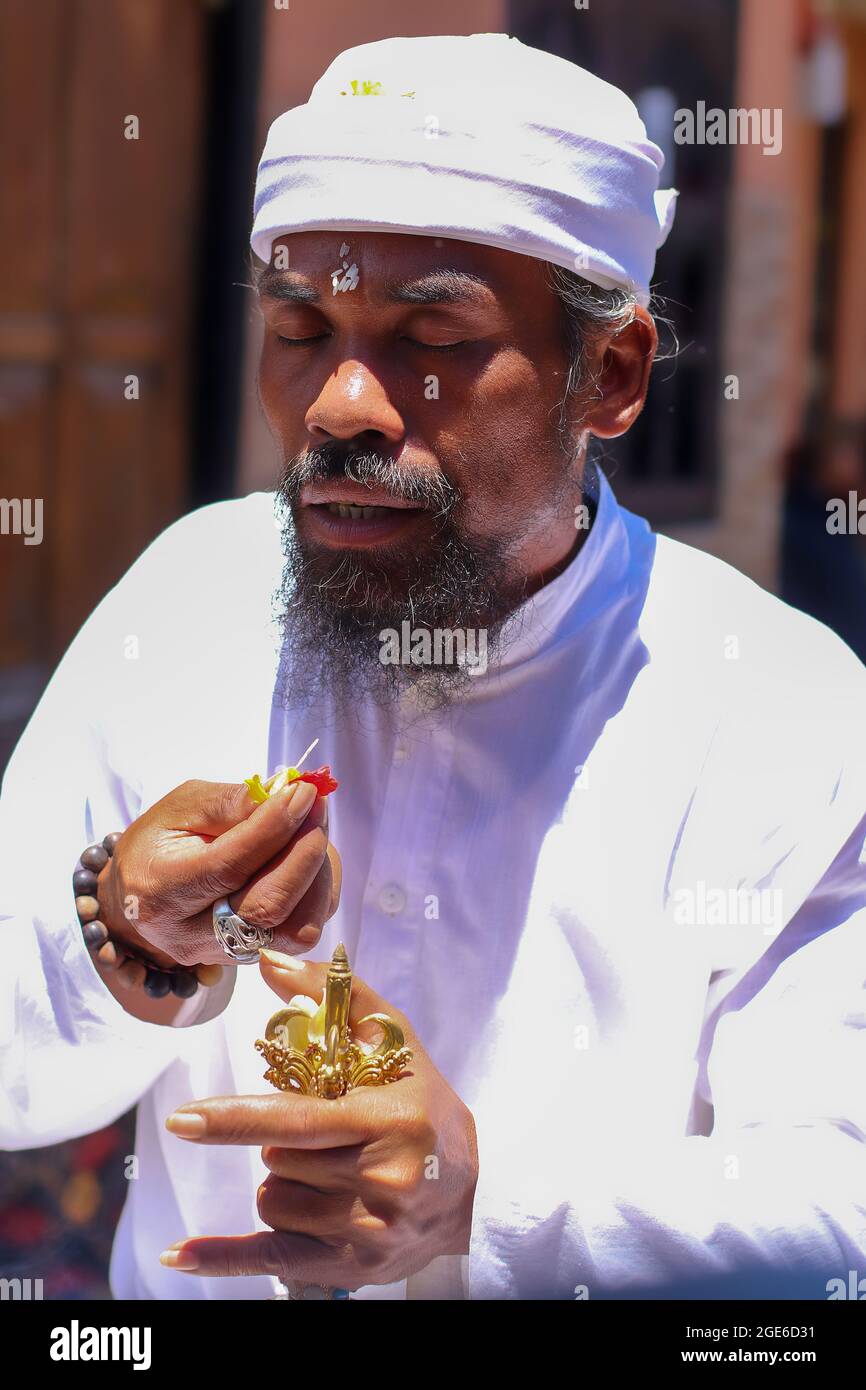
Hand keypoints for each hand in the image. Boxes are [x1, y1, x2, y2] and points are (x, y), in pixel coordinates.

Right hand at [98, 780, 340, 967]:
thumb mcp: (183, 806)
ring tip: (311, 830)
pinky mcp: (253, 958)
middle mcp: (191, 936)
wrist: (142, 893)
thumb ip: (232, 802)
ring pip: (296, 929)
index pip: (229, 867)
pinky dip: (318, 891)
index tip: (303, 791)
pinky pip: (302, 930)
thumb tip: (288, 794)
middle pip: (268, 907)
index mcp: (161, 890)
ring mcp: (224, 955)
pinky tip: (307, 857)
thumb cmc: (161, 841)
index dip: (275, 828)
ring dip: (318, 874)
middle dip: (305, 852)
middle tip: (317, 807)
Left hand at [160, 951, 478, 1287]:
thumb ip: (335, 996)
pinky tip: (180, 1254)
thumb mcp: (395, 1040)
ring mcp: (367, 1232)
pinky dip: (222, 1257)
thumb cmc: (426, 1104)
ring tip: (333, 1174)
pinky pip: (269, 1259)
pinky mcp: (352, 1268)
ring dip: (284, 1183)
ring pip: (271, 1201)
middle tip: (330, 1137)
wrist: (474, 1190)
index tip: (184, 1119)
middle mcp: (379, 1182)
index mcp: (387, 1123)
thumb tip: (269, 961)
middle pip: (275, 1160)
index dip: (237, 1119)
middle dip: (285, 1143)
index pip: (297, 1122)